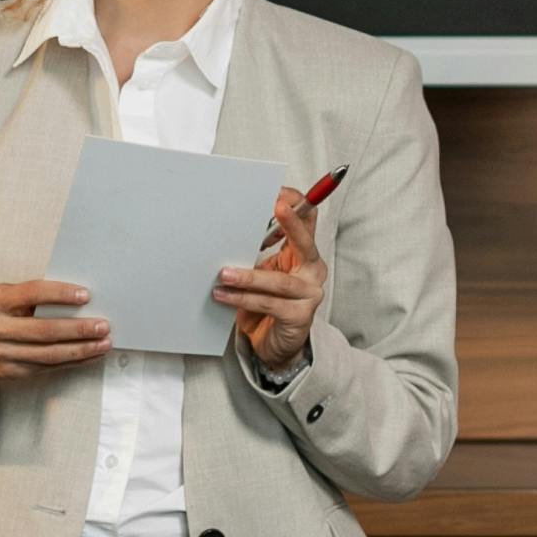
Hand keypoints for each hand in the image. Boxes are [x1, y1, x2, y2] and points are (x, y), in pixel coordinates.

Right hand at [0, 278, 109, 386]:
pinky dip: (71, 362)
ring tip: (103, 343)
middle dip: (77, 329)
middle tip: (102, 325)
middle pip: (43, 330)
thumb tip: (75, 298)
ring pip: (48, 354)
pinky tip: (88, 356)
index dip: (59, 294)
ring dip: (80, 350)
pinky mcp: (10, 373)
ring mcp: (1, 354)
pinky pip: (46, 368)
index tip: (85, 295)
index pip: (31, 294)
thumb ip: (30, 296)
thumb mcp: (1, 295)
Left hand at [215, 190, 326, 373]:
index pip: (308, 219)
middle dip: (290, 222)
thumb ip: (258, 251)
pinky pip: (268, 304)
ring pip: (279, 281)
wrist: (275, 343)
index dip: (297, 203)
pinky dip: (243, 299)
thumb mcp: (264, 271)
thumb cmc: (267, 303)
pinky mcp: (299, 316)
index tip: (278, 192)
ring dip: (248, 276)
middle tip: (277, 206)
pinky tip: (223, 296)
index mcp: (304, 253)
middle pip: (305, 241)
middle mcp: (312, 270)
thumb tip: (234, 227)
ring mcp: (309, 294)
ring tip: (224, 274)